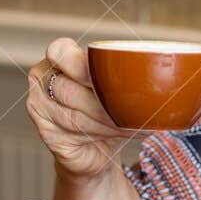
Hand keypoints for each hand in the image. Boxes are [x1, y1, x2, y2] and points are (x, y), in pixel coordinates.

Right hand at [26, 38, 135, 180]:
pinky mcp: (45, 132)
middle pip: (69, 89)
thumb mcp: (113, 85)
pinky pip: (74, 132)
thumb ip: (123, 73)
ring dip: (107, 121)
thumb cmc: (106, 110)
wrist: (95, 149)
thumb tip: (162, 68)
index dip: (81, 65)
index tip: (107, 77)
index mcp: (57, 58)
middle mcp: (42, 78)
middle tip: (131, 108)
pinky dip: (101, 133)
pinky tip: (118, 133)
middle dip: (103, 102)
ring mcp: (38, 106)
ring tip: (131, 123)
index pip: (60, 51)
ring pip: (74, 114)